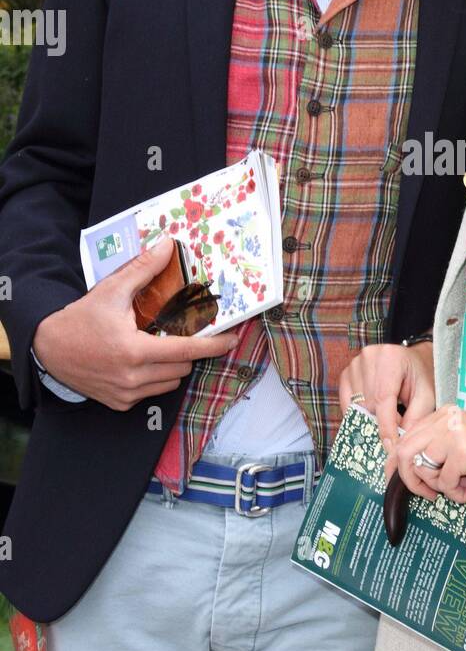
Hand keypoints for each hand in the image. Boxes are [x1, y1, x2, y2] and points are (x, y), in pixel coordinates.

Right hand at [32, 236, 242, 411]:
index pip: (186, 350)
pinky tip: (140, 361)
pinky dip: (155, 377)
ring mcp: (126, 394)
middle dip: (186, 350)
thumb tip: (167, 247)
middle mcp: (132, 377)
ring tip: (157, 346)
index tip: (232, 340)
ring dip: (172, 365)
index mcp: (134, 351)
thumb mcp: (111, 290)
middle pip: (182, 366)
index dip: (213, 345)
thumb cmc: (81, 319)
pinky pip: (152, 392)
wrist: (48, 350)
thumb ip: (143, 270)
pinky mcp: (120, 403)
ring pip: (170, 382)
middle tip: (179, 333)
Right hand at [339, 341, 434, 452]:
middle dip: (382, 423)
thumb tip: (398, 444)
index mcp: (391, 357)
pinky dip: (360, 413)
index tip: (390, 447)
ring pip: (357, 407)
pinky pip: (347, 403)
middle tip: (398, 428)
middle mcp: (369, 357)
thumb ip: (415, 419)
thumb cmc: (421, 377)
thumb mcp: (426, 396)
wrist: (413, 360)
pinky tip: (375, 412)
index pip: (383, 399)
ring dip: (372, 418)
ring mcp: (355, 364)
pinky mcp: (346, 373)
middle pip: (369, 404)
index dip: (386, 426)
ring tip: (392, 414)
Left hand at [388, 405, 465, 503]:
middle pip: (405, 451)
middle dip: (411, 479)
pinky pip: (445, 483)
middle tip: (430, 494)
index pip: (406, 437)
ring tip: (465, 486)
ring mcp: (455, 433)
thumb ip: (439, 448)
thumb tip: (409, 468)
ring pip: (424, 469)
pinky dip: (458, 494)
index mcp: (445, 413)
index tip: (395, 480)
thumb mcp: (465, 441)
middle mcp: (447, 418)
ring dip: (442, 487)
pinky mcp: (465, 452)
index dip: (397, 463)